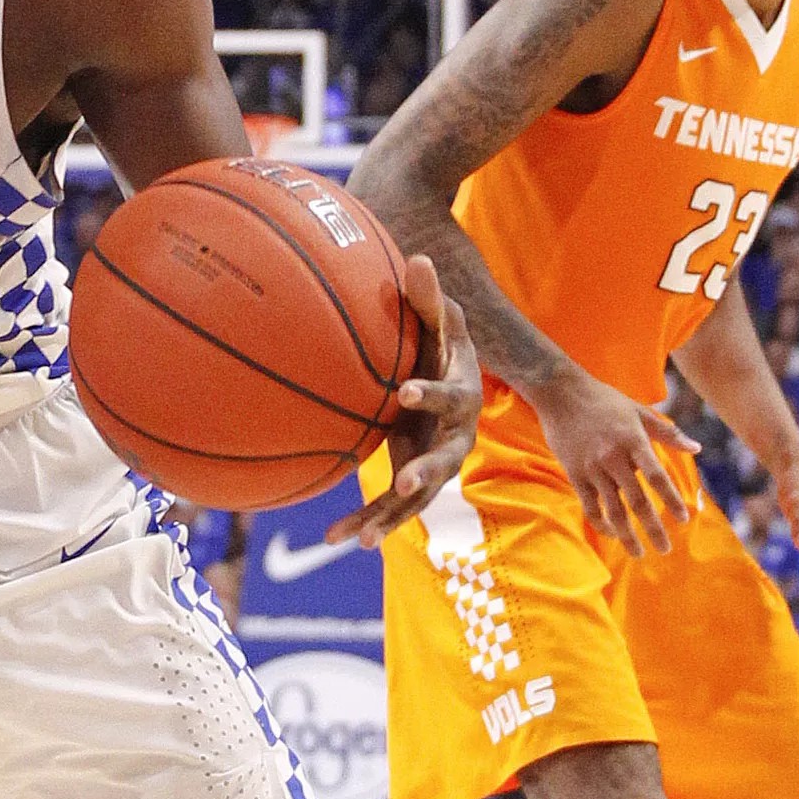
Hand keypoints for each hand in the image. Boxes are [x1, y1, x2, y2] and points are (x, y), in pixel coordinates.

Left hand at [327, 255, 482, 548]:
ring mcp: (435, 464)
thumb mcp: (440, 321)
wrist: (451, 379)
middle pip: (445, 460)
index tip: (403, 392)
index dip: (430, 393)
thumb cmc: (441, 344)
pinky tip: (334, 540)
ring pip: (417, 499)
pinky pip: (391, 508)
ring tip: (360, 538)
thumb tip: (419, 258)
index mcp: (463, 396)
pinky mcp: (413, 481)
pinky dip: (367, 522)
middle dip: (426, 471)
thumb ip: (429, 299)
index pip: (449, 395)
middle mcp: (456, 438)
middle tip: (405, 480)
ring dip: (389, 516)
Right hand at [529, 369, 699, 556]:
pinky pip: (589, 505)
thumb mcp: (639, 411)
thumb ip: (668, 434)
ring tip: (638, 553)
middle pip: (637, 501)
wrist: (559, 390)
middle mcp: (613, 457)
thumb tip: (698, 448)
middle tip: (665, 549)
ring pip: (612, 509)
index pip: (658, 477)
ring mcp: (592, 467)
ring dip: (627, 535)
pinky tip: (612, 532)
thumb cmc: (604, 400)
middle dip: (652, 529)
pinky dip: (601, 522)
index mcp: (633, 441)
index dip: (672, 500)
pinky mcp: (574, 472)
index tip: (684, 519)